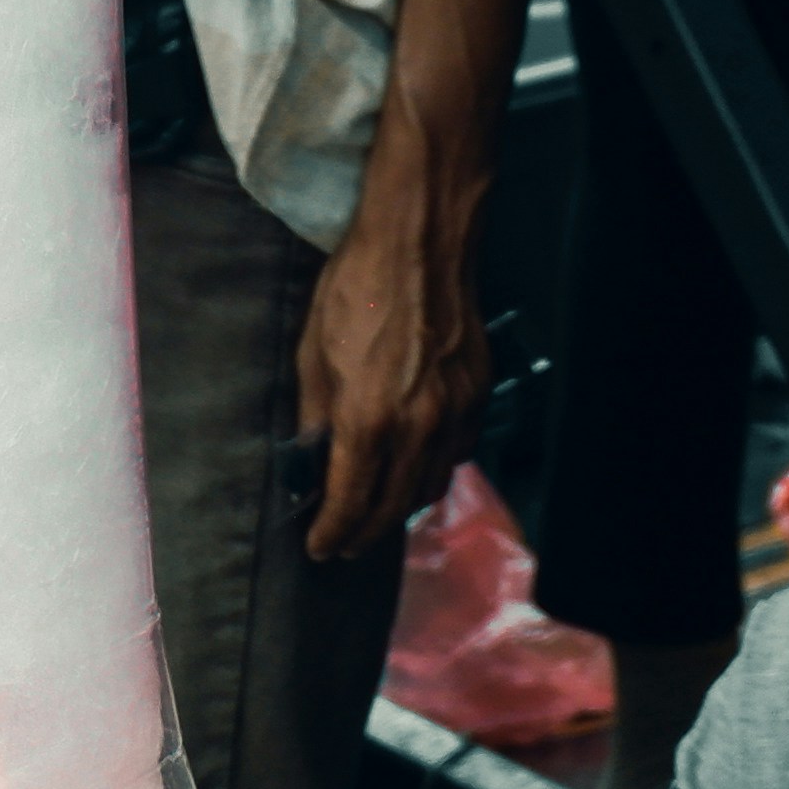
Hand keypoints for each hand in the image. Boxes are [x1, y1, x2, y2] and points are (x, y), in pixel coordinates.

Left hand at [292, 192, 486, 560]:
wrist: (421, 241)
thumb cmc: (356, 287)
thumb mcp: (314, 350)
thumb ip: (315, 415)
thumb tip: (311, 458)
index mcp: (368, 419)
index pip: (350, 501)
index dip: (332, 532)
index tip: (319, 547)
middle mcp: (417, 428)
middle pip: (393, 508)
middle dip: (364, 533)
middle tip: (344, 544)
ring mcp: (454, 414)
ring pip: (429, 487)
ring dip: (400, 507)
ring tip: (377, 509)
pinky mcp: (478, 396)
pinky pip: (455, 453)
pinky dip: (432, 470)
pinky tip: (415, 463)